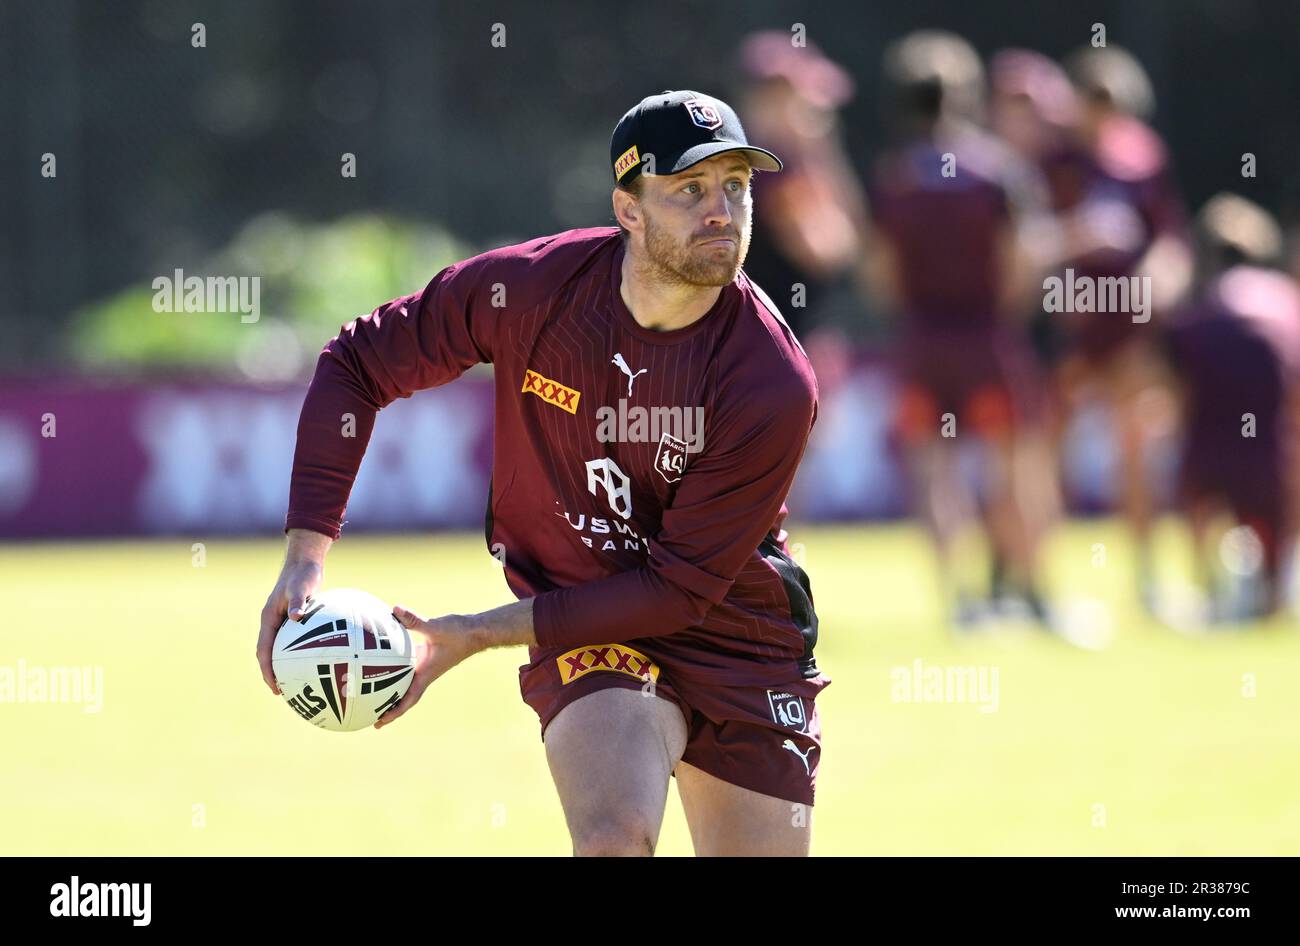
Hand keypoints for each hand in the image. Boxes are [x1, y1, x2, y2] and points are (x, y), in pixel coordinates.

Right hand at [257, 558, 323, 694]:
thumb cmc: (303, 573)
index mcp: (269, 618)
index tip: (275, 686)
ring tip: (298, 683)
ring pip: (281, 649)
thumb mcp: (300, 586)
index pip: (264, 650)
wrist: (305, 561)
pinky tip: (318, 662)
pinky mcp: (295, 619)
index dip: (267, 670)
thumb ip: (299, 600)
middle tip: (283, 693)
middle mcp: (273, 622)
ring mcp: (283, 621)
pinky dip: (301, 653)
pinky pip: (295, 641)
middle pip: (269, 654)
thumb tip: (297, 616)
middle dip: (273, 674)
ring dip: (285, 666)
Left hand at [373, 606, 479, 729]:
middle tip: (367, 714)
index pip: (408, 700)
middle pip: (402, 697)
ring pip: (403, 682)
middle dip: (386, 707)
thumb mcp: (435, 627)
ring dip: (390, 690)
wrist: (476, 631)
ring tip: (369, 693)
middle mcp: (424, 673)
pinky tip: (383, 660)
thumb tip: (395, 609)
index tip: (379, 723)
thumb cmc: (460, 633)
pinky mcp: (425, 656)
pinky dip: (394, 668)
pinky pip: (406, 667)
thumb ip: (414, 620)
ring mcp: (424, 666)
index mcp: (426, 674)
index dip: (393, 713)